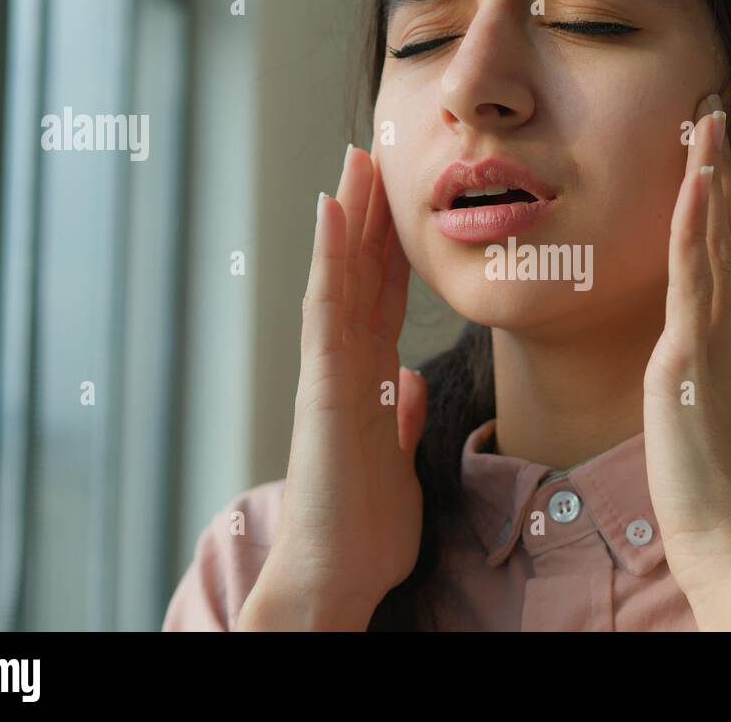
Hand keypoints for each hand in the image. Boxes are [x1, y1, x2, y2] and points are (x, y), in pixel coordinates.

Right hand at [239, 144, 426, 629]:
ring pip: (339, 278)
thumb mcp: (397, 460)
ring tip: (355, 161)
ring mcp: (331, 373)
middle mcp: (347, 366)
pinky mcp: (324, 388)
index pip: (381, 299)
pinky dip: (327, 260)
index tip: (400, 200)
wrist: (336, 575)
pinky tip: (331, 212)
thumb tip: (406, 380)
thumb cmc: (364, 526)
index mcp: (368, 380)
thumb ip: (399, 415)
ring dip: (348, 218)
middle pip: (360, 276)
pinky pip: (327, 311)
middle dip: (370, 216)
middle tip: (375, 154)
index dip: (390, 248)